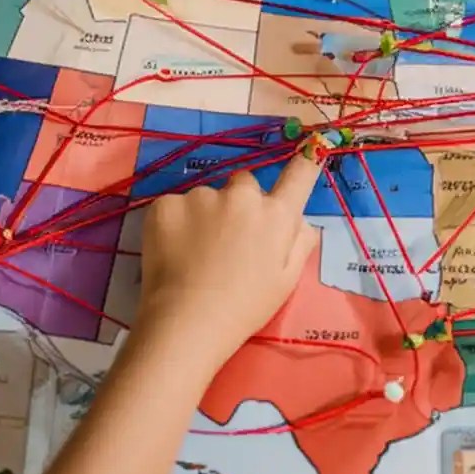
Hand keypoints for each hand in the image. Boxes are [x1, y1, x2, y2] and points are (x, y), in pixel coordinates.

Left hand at [138, 152, 322, 367]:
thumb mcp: (286, 281)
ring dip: (206, 215)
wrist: (186, 323)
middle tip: (229, 240)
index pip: (299, 175)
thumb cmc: (245, 307)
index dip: (305, 162)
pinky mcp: (166, 203)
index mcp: (276, 215)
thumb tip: (300, 219)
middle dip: (241, 203)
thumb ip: (299, 243)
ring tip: (196, 253)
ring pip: (208, 197)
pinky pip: (176, 205)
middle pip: (245, 184)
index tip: (308, 151)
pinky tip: (174, 251)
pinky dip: (176, 223)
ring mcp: (201, 196)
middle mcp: (242, 196)